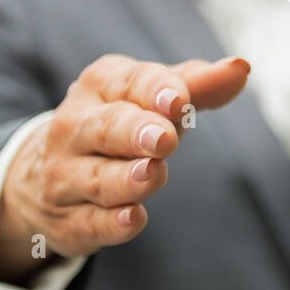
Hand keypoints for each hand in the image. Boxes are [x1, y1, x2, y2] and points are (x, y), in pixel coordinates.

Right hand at [0, 53, 250, 282]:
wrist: (48, 170)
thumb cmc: (124, 123)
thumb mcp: (156, 98)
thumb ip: (198, 85)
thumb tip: (241, 67)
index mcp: (99, 86)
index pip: (129, 83)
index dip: (154, 91)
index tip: (179, 101)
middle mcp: (74, 127)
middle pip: (105, 129)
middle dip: (135, 132)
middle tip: (164, 139)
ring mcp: (65, 176)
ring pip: (97, 179)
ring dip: (126, 178)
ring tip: (154, 174)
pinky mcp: (68, 221)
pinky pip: (90, 223)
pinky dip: (111, 223)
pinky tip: (132, 218)